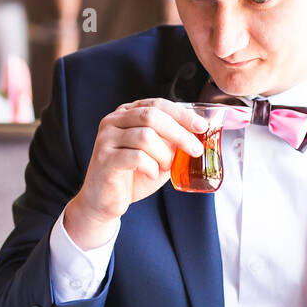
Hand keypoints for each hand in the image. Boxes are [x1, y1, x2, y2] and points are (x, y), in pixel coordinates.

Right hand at [63, 99, 207, 247]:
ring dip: (164, 155)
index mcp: (126, 114)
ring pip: (145, 136)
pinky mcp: (104, 158)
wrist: (105, 201)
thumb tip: (199, 133)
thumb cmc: (132, 176)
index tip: (201, 126)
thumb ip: (172, 142)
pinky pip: (136, 157)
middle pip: (151, 116)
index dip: (182, 114)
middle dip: (179, 133)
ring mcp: (106, 139)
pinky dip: (151, 167)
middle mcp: (113, 121)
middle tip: (195, 149)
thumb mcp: (158, 155)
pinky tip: (151, 174)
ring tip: (165, 167)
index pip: (157, 105)